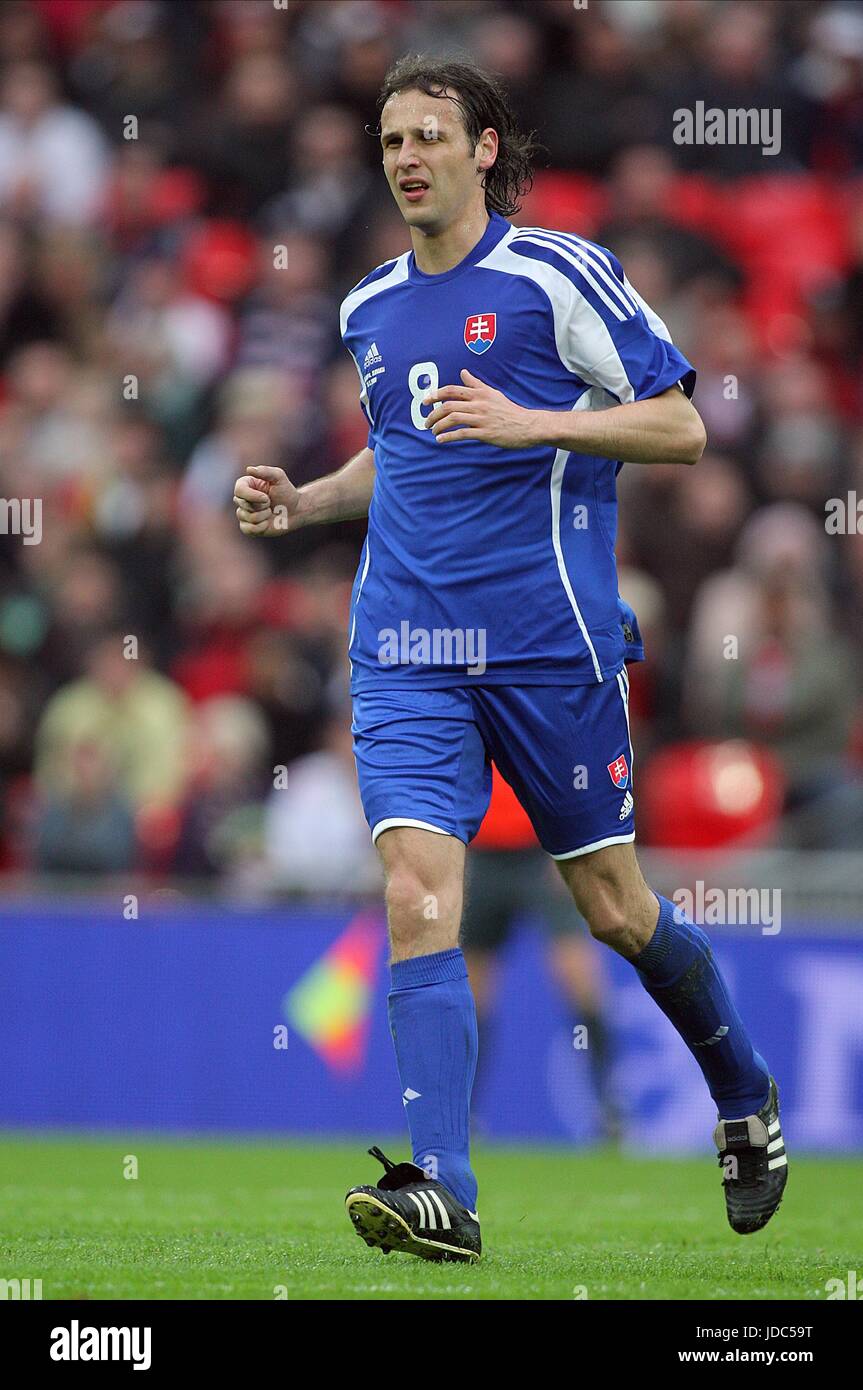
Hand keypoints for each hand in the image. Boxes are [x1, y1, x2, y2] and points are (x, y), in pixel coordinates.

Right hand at [234, 465, 300, 536]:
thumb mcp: (279, 477)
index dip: (252, 496)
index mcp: (246, 485)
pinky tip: (267, 523)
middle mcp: (242, 499)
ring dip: (263, 516)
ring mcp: (243, 513)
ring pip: (247, 517)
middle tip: (271, 504)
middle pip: (243, 505)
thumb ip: (265, 471)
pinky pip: (248, 529)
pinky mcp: (247, 527)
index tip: (267, 498)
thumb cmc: (286, 492)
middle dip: (262, 506)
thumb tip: (249, 469)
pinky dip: (260, 527)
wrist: (295, 510)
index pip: (239, 490)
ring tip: (270, 512)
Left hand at [423, 368, 539, 447]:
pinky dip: (448, 437)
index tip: (425, 401)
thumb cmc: (509, 410)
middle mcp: (479, 404)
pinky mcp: (485, 433)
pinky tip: (441, 440)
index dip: (435, 395)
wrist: (527, 425)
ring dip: (439, 426)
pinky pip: (462, 434)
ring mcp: (482, 419)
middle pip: (448, 405)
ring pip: (453, 419)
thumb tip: (463, 372)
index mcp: (480, 393)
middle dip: (433, 414)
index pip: (452, 390)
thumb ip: (476, 384)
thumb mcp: (492, 393)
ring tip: (433, 432)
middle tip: (426, 422)